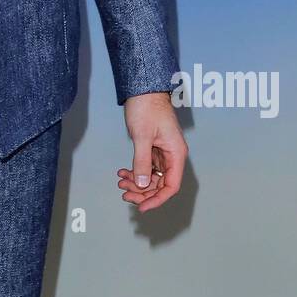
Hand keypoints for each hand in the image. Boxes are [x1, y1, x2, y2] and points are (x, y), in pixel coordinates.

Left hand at [117, 91, 186, 212]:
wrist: (143, 89)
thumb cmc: (147, 107)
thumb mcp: (142, 136)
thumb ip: (142, 162)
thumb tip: (143, 185)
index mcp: (176, 153)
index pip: (171, 185)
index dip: (157, 199)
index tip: (142, 207)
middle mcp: (172, 155)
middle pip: (160, 184)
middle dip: (142, 191)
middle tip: (124, 192)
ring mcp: (163, 152)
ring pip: (152, 177)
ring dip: (137, 182)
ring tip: (120, 181)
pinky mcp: (154, 148)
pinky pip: (147, 167)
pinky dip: (135, 171)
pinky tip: (122, 172)